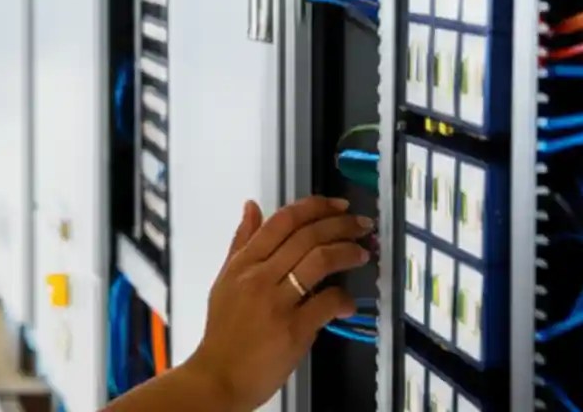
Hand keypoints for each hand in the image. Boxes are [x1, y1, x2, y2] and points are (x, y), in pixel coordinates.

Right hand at [182, 196, 372, 410]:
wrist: (219, 375)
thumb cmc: (224, 331)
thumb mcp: (225, 280)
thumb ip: (241, 243)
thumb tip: (251, 206)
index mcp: (243, 263)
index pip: (282, 221)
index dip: (315, 207)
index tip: (337, 207)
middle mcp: (259, 277)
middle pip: (306, 236)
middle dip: (340, 225)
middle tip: (361, 225)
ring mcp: (276, 303)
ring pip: (319, 261)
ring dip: (347, 252)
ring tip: (362, 252)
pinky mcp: (294, 329)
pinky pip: (327, 303)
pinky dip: (344, 299)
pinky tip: (349, 303)